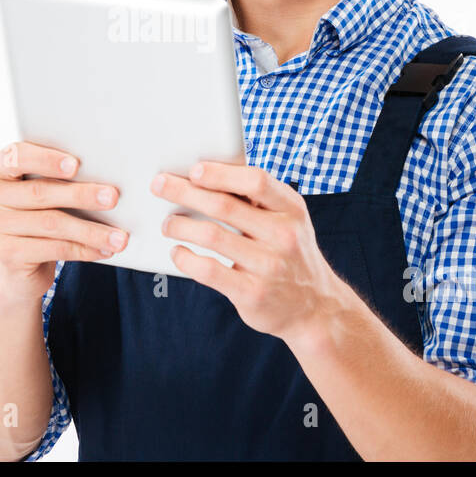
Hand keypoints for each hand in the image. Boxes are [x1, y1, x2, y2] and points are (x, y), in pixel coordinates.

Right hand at [0, 141, 129, 304]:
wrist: (15, 272)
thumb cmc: (34, 220)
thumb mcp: (36, 196)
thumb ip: (54, 180)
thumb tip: (103, 177)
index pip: (16, 156)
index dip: (46, 159)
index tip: (75, 165)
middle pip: (40, 192)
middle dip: (81, 194)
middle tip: (113, 197)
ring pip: (52, 224)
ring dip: (91, 229)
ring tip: (120, 235)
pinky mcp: (6, 255)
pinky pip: (54, 248)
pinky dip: (85, 249)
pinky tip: (105, 249)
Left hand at [151, 161, 343, 343]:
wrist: (315, 307)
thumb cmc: (290, 254)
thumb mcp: (289, 220)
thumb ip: (259, 200)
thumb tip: (209, 174)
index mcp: (292, 209)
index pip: (256, 181)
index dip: (221, 173)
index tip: (194, 169)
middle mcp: (283, 235)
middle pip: (225, 206)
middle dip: (185, 192)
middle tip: (160, 185)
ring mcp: (269, 266)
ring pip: (212, 236)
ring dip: (180, 225)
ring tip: (167, 223)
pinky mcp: (253, 293)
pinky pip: (209, 270)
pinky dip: (186, 258)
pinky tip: (177, 252)